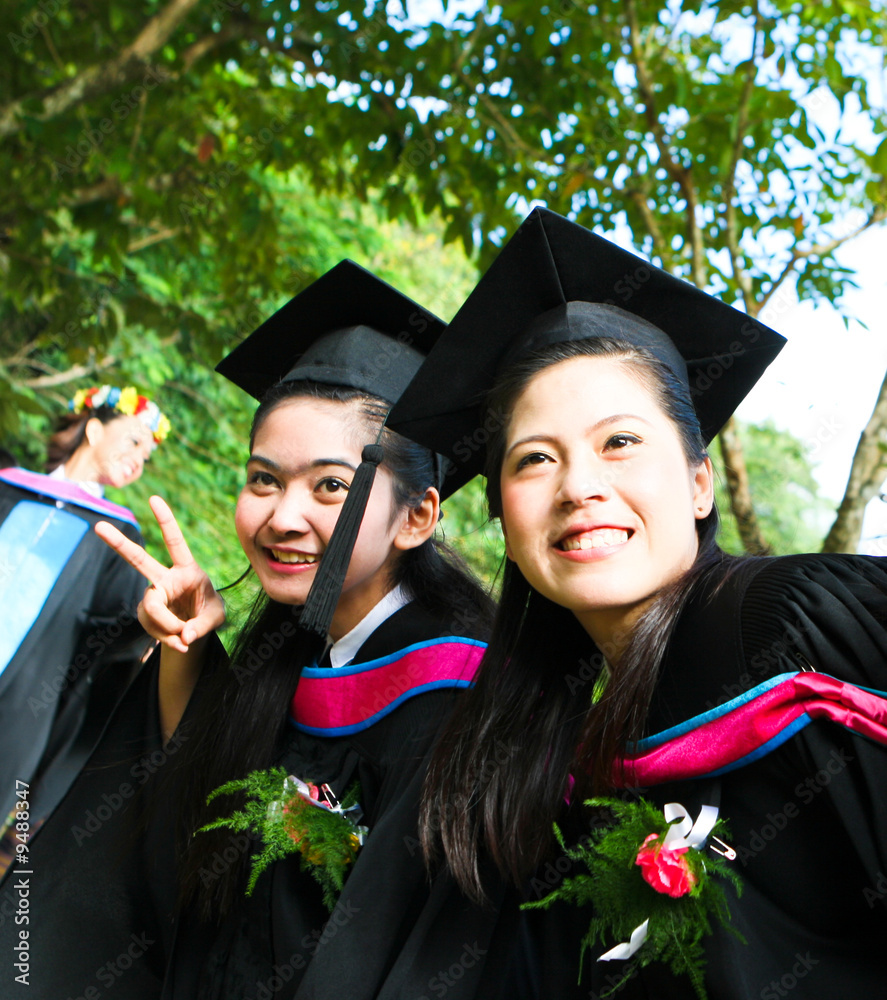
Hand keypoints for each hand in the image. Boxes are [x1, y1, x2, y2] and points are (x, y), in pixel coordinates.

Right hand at [95, 495, 224, 653]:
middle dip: (118, 544)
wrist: (196, 632)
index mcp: (187, 570)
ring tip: (185, 638)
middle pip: (138, 560)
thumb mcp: (217, 618)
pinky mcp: (145, 613)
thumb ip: (203, 625)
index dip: (166, 521)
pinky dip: (166, 638)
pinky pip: (151, 626)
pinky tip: (179, 643)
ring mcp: (152, 595)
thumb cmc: (210, 614)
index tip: (154, 498)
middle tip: (98, 525)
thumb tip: (183, 636)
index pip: (175, 542)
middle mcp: (165, 578)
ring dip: (168, 626)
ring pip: (151, 608)